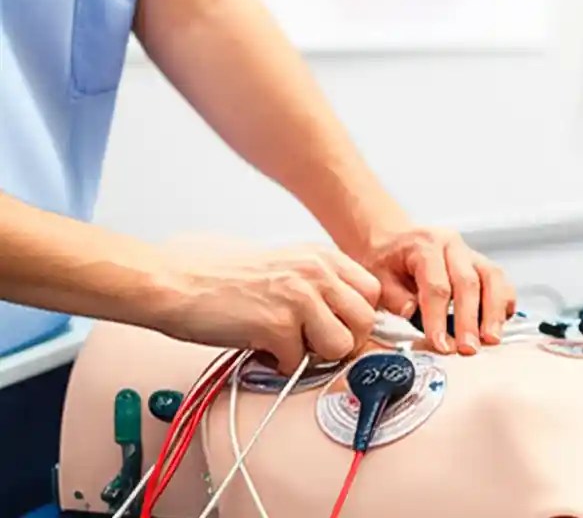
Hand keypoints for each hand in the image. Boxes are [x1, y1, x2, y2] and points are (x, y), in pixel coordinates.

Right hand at [156, 245, 381, 373]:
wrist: (173, 281)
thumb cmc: (220, 276)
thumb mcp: (284, 266)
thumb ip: (318, 285)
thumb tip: (347, 317)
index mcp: (321, 256)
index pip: (372, 293)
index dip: (360, 318)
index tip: (345, 330)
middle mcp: (316, 273)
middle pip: (366, 321)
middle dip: (346, 342)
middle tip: (318, 346)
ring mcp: (299, 298)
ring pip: (342, 346)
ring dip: (317, 356)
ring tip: (290, 347)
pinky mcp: (277, 326)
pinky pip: (299, 362)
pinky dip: (280, 365)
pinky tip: (261, 348)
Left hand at [357, 227, 514, 354]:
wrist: (394, 240)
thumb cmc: (386, 260)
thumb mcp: (376, 276)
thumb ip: (394, 296)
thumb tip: (411, 312)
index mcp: (425, 245)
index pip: (436, 285)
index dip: (438, 317)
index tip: (440, 344)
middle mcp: (452, 245)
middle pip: (468, 282)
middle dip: (469, 320)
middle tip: (468, 349)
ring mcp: (471, 253)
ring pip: (493, 278)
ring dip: (494, 312)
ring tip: (491, 340)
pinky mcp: (482, 264)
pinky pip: (501, 280)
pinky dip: (504, 301)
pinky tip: (501, 322)